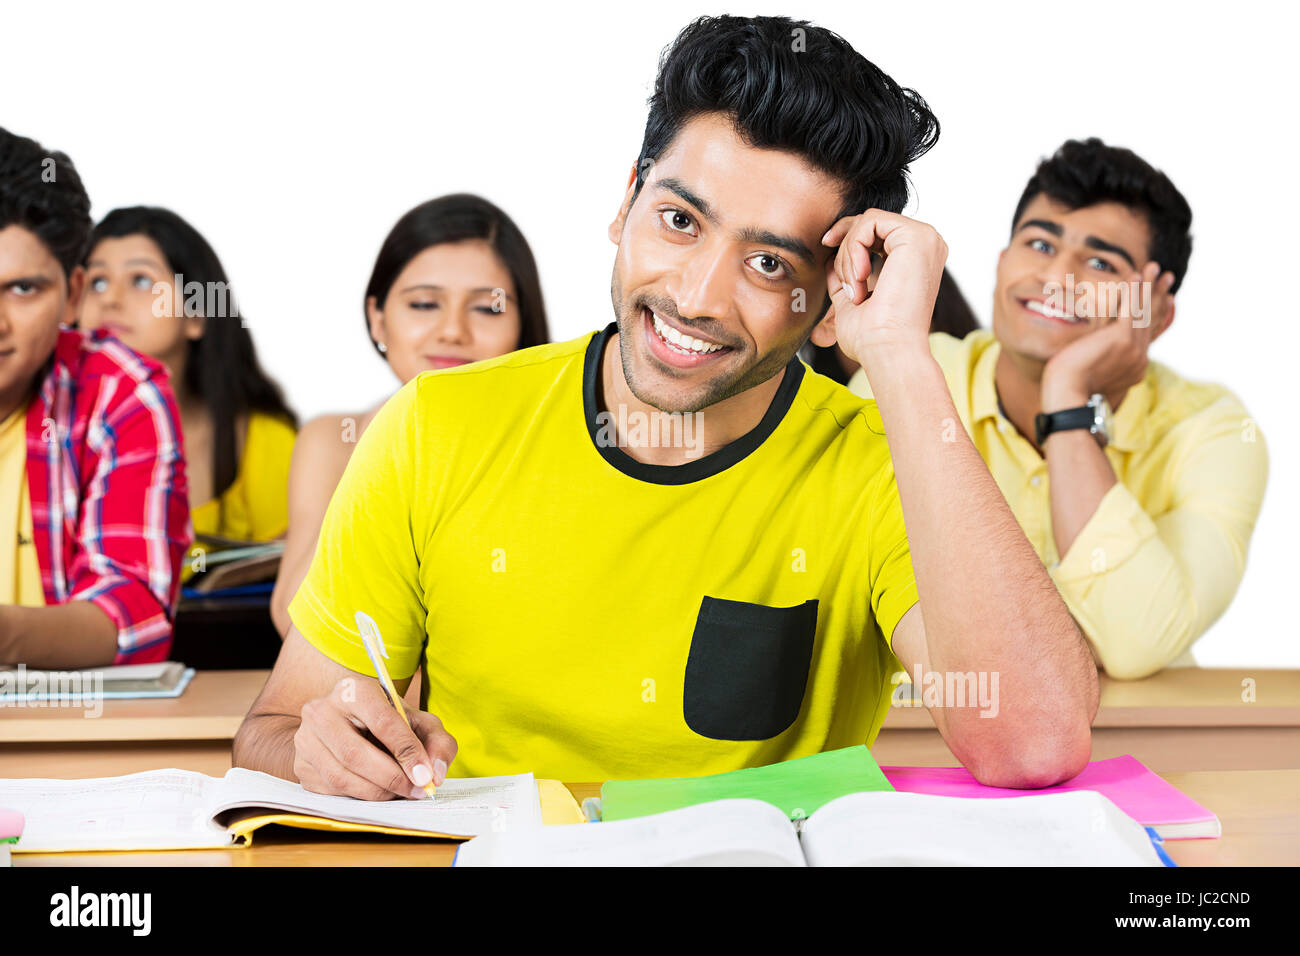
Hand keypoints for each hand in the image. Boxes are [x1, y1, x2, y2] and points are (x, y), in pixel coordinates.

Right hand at [293, 676, 457, 799]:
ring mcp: (306, 739)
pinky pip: (331, 791)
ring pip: (341, 777)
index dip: (405, 750)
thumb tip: (435, 773)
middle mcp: (321, 711)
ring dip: (378, 792)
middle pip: (356, 754)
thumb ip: (437, 741)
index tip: (425, 774)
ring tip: (401, 792)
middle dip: (392, 778)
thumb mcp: (418, 721)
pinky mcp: (301, 766)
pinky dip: (360, 797)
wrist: (347, 725)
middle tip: (417, 790)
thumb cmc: (388, 722)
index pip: (381, 721)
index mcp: (353, 690)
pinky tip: (378, 791)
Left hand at [820, 209, 947, 364]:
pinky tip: (860, 278)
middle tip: (844, 283)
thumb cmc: (873, 338)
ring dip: (848, 254)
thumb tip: (830, 260)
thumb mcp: (852, 301)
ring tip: (854, 288)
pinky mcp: (917, 235)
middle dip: (844, 247)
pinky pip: (870, 222)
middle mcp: (926, 245)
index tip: (826, 246)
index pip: (877, 231)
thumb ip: (845, 277)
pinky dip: (854, 248)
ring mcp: (925, 238)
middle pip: (870, 222)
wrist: (888, 350)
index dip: (847, 235)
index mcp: (916, 259)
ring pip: (867, 222)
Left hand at [1040, 261, 1175, 411]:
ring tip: (1152, 267)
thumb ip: (1103, 362)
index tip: (1167, 298)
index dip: (1158, 313)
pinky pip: (1130, 309)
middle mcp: (1139, 358)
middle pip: (1150, 319)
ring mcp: (1132, 348)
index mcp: (1135, 367)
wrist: (1068, 396)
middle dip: (1158, 295)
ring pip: (1142, 311)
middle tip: (1167, 276)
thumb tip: (1097, 355)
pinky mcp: (1121, 339)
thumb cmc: (1070, 388)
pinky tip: (1134, 276)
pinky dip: (1133, 291)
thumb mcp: (1093, 374)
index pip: (1149, 334)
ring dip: (1148, 286)